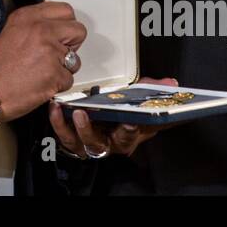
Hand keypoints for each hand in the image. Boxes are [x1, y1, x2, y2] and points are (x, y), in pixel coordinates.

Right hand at [0, 2, 86, 123]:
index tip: (60, 35)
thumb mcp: (10, 31)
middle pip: (78, 31)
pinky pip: (68, 80)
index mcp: (29, 17)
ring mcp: (50, 53)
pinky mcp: (55, 75)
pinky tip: (41, 84)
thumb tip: (54, 30)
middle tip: (58, 54)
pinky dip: (57, 85)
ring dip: (64, 68)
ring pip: (75, 60)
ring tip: (44, 72)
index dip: (65, 26)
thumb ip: (34, 26)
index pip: (65, 11)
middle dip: (72, 44)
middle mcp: (42, 30)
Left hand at [49, 76, 178, 159]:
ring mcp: (88, 141)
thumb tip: (170, 83)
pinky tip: (55, 107)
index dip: (128, 132)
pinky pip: (63, 134)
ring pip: (77, 141)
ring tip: (67, 110)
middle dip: (88, 130)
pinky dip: (57, 121)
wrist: (114, 118)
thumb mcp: (141, 100)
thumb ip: (155, 91)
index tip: (128, 123)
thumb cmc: (127, 112)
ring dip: (69, 127)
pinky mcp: (72, 136)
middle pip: (97, 143)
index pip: (128, 137)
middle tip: (83, 114)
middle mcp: (107, 143)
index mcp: (126, 136)